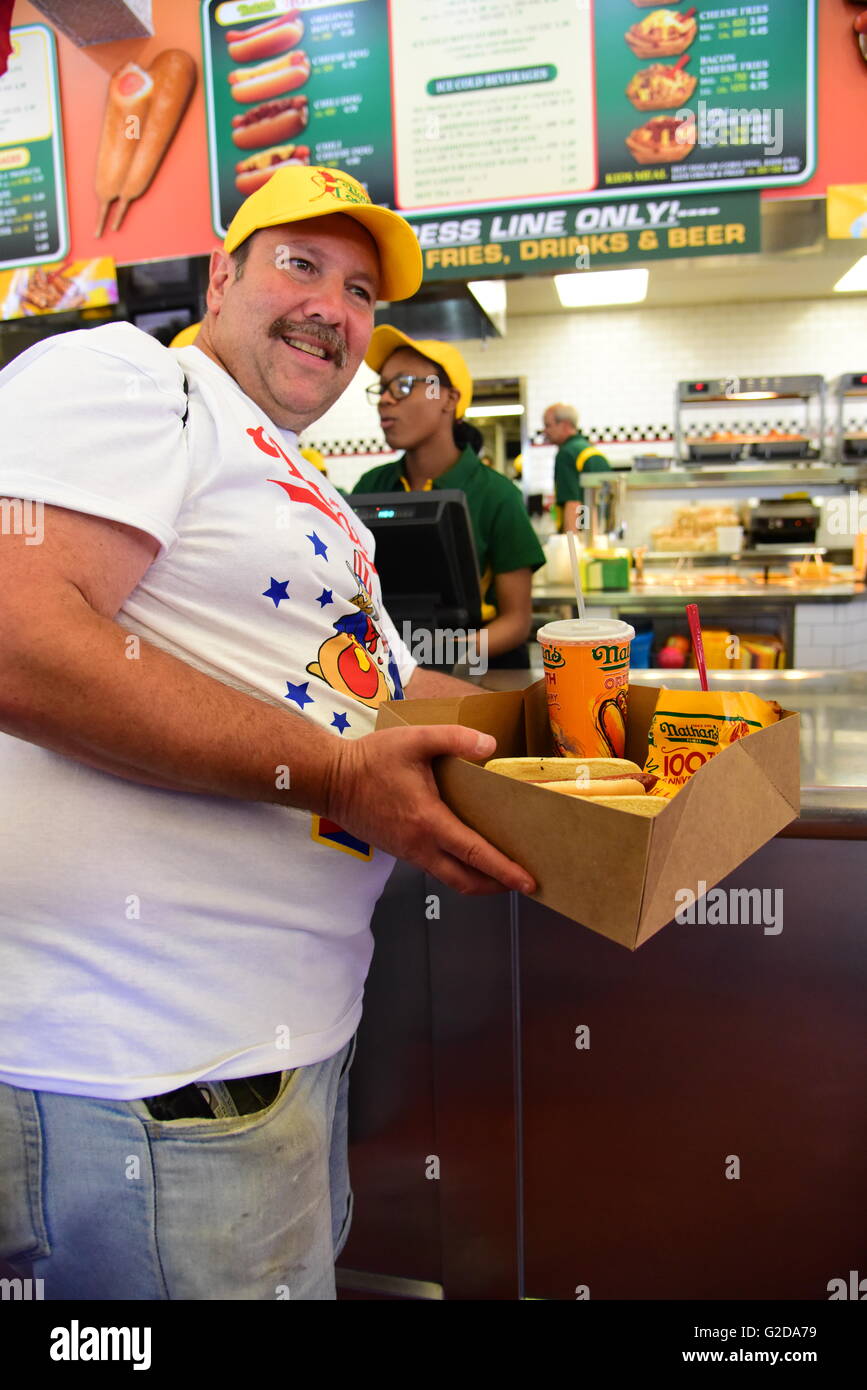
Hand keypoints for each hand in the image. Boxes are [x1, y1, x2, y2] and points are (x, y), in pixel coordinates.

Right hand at [323, 725, 536, 895]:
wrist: (329, 780)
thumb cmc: (370, 760)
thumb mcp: (415, 739)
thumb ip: (455, 739)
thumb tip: (490, 746)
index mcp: (428, 821)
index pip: (475, 854)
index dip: (504, 870)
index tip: (528, 881)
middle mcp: (419, 846)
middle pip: (466, 881)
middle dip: (497, 886)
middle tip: (522, 882)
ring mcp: (408, 852)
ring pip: (450, 878)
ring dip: (478, 881)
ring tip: (501, 872)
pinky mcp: (399, 850)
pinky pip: (435, 868)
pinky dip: (458, 869)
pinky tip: (467, 854)